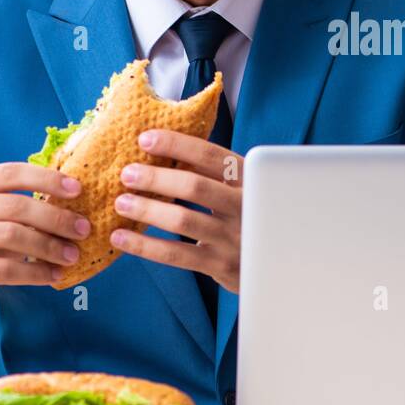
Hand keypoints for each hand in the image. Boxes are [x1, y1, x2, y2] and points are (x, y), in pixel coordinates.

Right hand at [0, 162, 91, 329]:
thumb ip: (23, 205)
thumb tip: (76, 197)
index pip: (10, 172)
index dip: (46, 179)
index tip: (78, 190)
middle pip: (14, 205)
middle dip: (55, 218)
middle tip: (83, 229)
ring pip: (10, 236)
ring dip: (48, 247)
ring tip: (72, 255)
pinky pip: (3, 269)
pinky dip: (34, 273)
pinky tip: (54, 275)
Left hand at [109, 130, 242, 292]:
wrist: (283, 266)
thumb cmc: (251, 219)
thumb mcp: (245, 190)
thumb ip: (217, 173)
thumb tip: (162, 149)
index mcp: (250, 180)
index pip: (212, 155)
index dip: (177, 145)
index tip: (145, 138)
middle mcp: (244, 206)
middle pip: (195, 186)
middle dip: (156, 177)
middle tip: (127, 173)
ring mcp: (234, 238)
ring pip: (183, 220)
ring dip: (147, 209)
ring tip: (121, 202)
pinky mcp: (221, 265)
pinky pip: (176, 254)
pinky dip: (145, 245)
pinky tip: (122, 237)